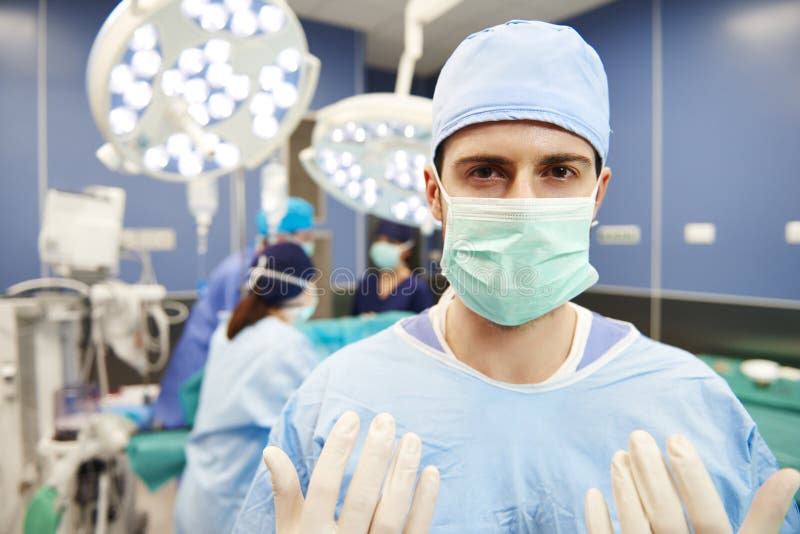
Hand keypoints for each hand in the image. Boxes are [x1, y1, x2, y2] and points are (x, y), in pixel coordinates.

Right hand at [262, 411, 439, 532]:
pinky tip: (430, 471)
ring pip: (391, 513)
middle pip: (361, 496)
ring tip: (412, 438)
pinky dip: (426, 502)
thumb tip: (270, 451)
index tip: (351, 417)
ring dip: (403, 473)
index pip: (323, 486)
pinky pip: (416, 531)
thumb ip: (284, 493)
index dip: (337, 450)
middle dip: (375, 455)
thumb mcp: (289, 531)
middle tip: (387, 420)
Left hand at [585, 430, 799, 533]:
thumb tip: (792, 474)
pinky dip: (598, 521)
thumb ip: (765, 517)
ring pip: (635, 528)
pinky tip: (593, 493)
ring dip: (624, 490)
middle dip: (650, 473)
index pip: (707, 516)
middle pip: (664, 517)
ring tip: (618, 456)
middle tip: (638, 436)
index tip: (676, 438)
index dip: (693, 478)